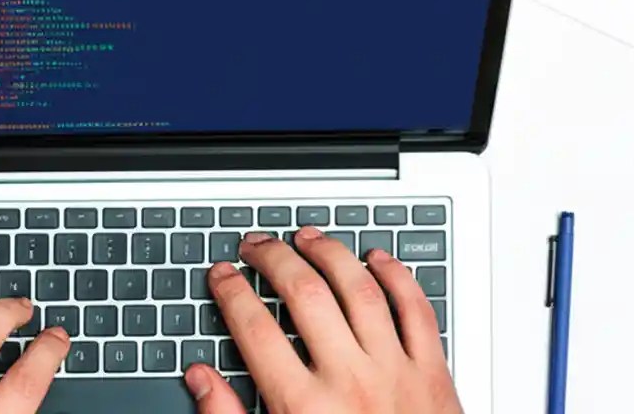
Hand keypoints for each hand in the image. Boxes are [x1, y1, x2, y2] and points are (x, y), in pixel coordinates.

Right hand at [185, 227, 462, 413]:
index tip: (221, 276)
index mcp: (303, 408)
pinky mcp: (433, 375)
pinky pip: (417, 311)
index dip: (231, 293)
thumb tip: (200, 379)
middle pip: (303, 295)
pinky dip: (398, 277)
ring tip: (307, 238)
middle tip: (255, 246)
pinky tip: (377, 259)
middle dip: (272, 259)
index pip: (254, 330)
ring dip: (330, 254)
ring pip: (360, 290)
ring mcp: (395, 374)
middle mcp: (349, 383)